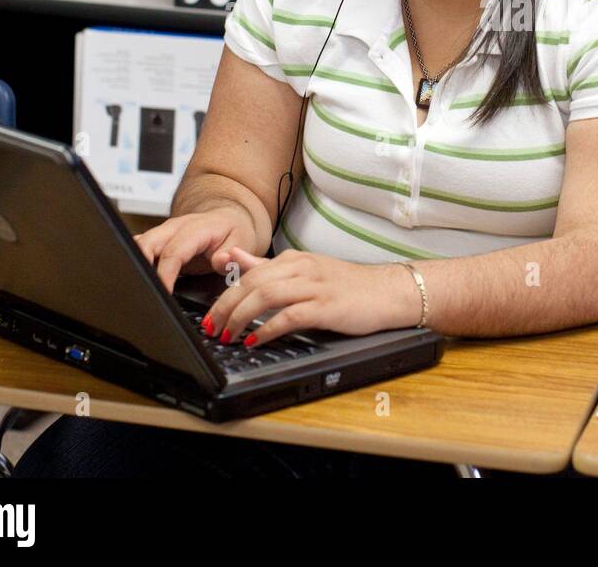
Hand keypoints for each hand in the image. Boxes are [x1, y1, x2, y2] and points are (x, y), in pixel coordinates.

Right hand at [133, 204, 262, 293]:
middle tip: (144, 292)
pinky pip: (138, 247)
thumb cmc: (233, 230)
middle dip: (140, 267)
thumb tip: (220, 260)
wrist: (228, 217)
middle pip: (147, 244)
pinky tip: (135, 280)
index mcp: (196, 228)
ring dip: (134, 264)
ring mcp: (163, 232)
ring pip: (138, 245)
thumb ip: (231, 254)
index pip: (174, 252)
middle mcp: (174, 227)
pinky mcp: (157, 239)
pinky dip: (134, 262)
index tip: (163, 293)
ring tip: (137, 288)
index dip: (165, 274)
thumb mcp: (242, 241)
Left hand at [201, 248, 421, 344]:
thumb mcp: (305, 270)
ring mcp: (315, 286)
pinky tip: (256, 340)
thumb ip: (267, 266)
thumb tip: (233, 257)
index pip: (248, 273)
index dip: (223, 295)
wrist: (388, 292)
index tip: (209, 316)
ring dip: (241, 318)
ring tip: (228, 335)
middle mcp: (302, 269)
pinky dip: (268, 329)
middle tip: (212, 328)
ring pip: (266, 295)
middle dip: (225, 307)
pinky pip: (290, 315)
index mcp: (294, 260)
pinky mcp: (327, 307)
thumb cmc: (348, 286)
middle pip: (251, 283)